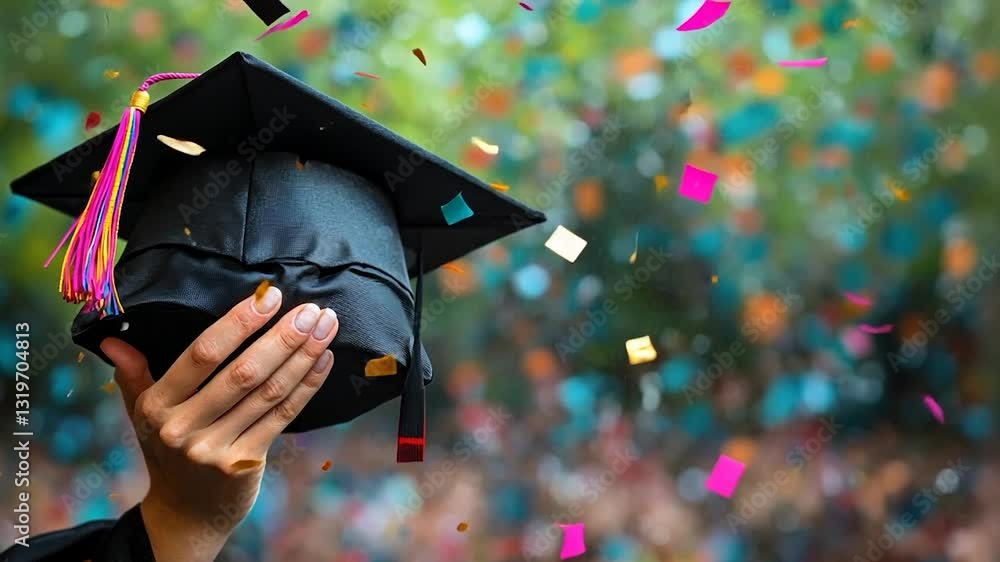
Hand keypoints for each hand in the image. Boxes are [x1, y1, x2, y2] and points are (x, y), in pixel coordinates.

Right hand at [100, 286, 337, 561]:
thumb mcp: (142, 413)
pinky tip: (324, 360)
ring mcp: (215, 449)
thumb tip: (112, 338)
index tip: (268, 296)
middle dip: (283, 337)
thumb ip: (132, 375)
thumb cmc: (168, 448)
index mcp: (157, 406)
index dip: (238, 323)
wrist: (187, 511)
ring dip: (302, 356)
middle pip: (243, 373)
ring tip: (326, 327)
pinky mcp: (246, 463)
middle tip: (312, 310)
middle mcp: (183, 428)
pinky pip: (283, 415)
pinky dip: (307, 385)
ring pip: (269, 393)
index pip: (201, 354)